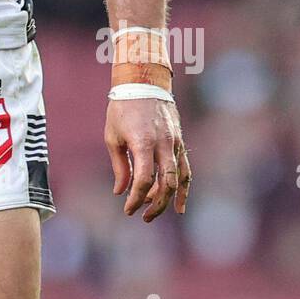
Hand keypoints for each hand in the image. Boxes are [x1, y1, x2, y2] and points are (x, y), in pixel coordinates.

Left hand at [104, 98, 190, 221]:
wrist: (143, 82)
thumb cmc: (122, 108)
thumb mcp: (113, 136)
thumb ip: (120, 165)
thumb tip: (120, 190)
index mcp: (143, 142)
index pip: (144, 179)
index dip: (136, 198)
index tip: (128, 208)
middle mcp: (163, 144)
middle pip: (166, 184)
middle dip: (155, 204)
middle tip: (143, 216)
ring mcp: (175, 143)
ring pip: (179, 179)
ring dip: (168, 200)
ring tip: (154, 213)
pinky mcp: (180, 143)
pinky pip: (186, 169)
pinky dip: (185, 189)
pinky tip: (180, 206)